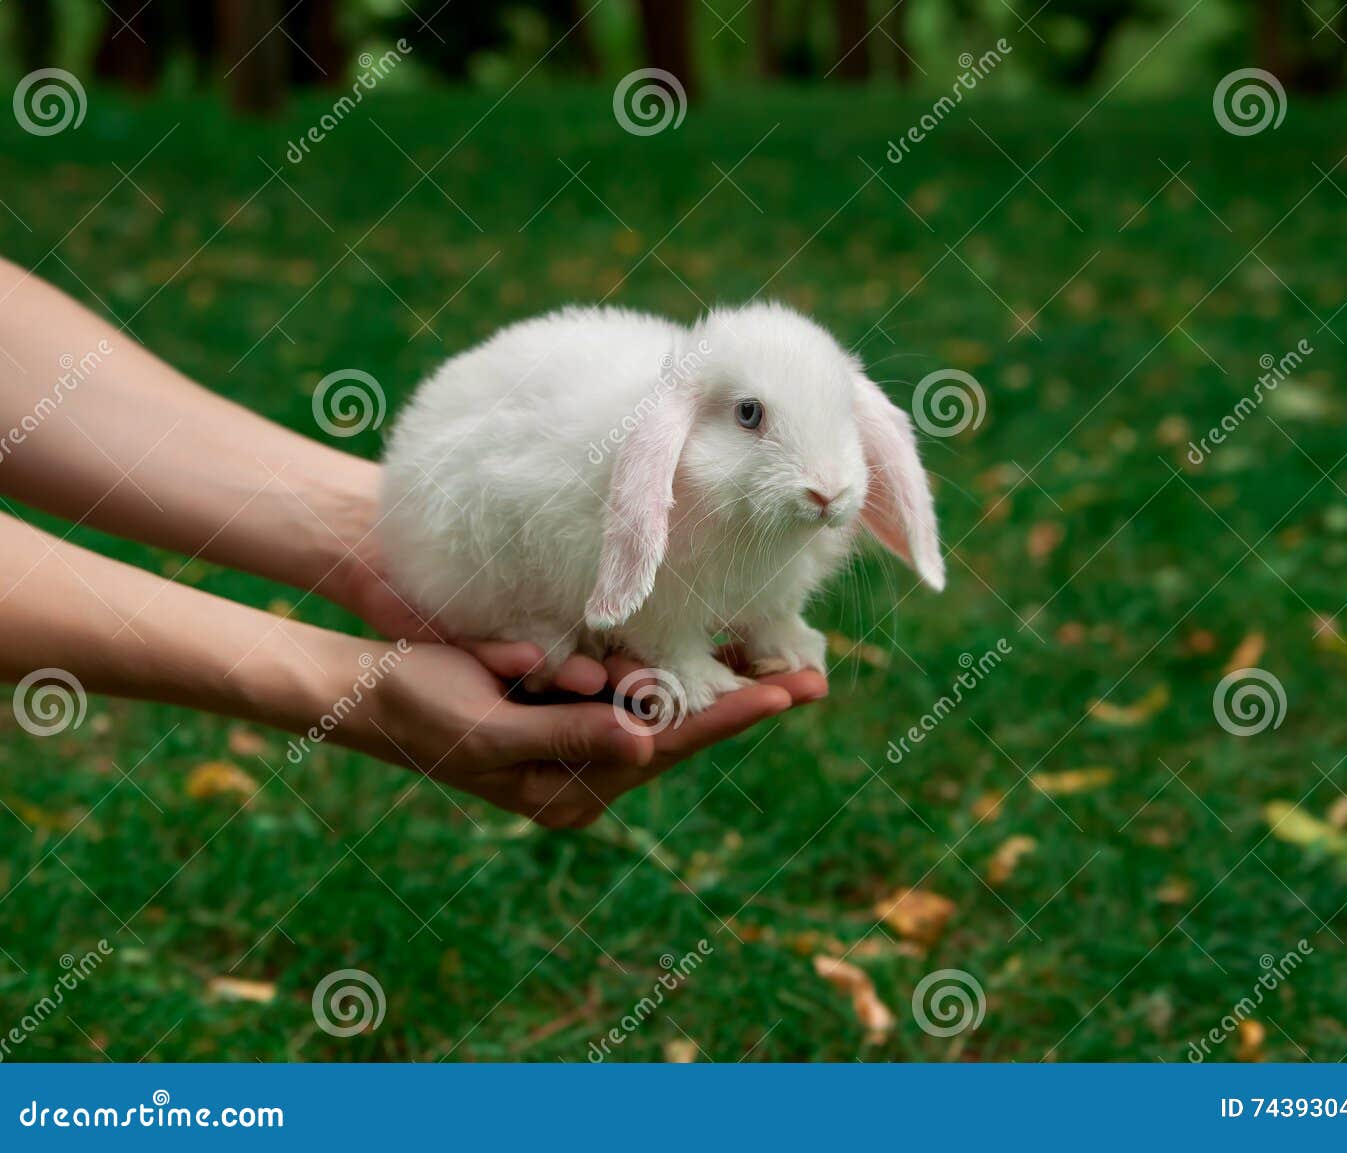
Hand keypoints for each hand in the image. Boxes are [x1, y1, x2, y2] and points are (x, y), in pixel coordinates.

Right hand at [322, 637, 825, 828]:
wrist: (365, 691)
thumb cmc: (420, 707)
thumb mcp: (492, 726)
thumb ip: (570, 735)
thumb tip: (646, 741)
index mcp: (569, 792)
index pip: (665, 748)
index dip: (729, 717)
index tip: (787, 694)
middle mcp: (585, 772)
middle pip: (681, 730)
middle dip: (744, 702)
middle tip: (814, 679)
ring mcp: (580, 739)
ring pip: (667, 707)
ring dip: (721, 684)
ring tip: (788, 664)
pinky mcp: (571, 706)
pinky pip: (637, 686)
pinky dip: (678, 668)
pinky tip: (724, 650)